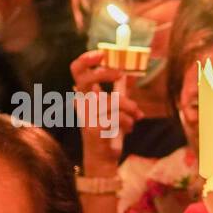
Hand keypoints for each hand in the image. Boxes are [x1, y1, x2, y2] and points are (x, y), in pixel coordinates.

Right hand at [71, 50, 142, 172]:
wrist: (104, 159)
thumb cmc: (110, 132)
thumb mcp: (116, 108)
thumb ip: (120, 91)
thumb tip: (129, 73)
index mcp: (86, 96)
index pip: (77, 71)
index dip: (86, 60)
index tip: (102, 53)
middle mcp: (82, 104)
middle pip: (87, 79)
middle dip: (106, 73)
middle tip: (122, 74)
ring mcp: (85, 116)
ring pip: (113, 101)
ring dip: (131, 109)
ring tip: (135, 118)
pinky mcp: (93, 129)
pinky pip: (117, 117)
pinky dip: (128, 123)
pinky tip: (129, 129)